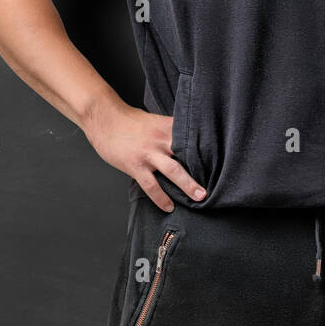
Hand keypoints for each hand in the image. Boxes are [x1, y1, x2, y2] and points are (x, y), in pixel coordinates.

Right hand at [82, 94, 206, 212]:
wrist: (104, 118)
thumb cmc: (128, 120)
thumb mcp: (152, 121)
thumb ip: (168, 132)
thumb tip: (184, 143)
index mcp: (167, 127)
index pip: (191, 138)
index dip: (206, 149)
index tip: (221, 159)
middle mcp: (160, 139)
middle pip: (186, 155)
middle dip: (202, 170)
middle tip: (214, 183)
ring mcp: (148, 153)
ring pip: (173, 171)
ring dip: (187, 185)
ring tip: (199, 198)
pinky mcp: (135, 165)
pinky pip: (151, 185)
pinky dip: (161, 197)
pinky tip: (168, 207)